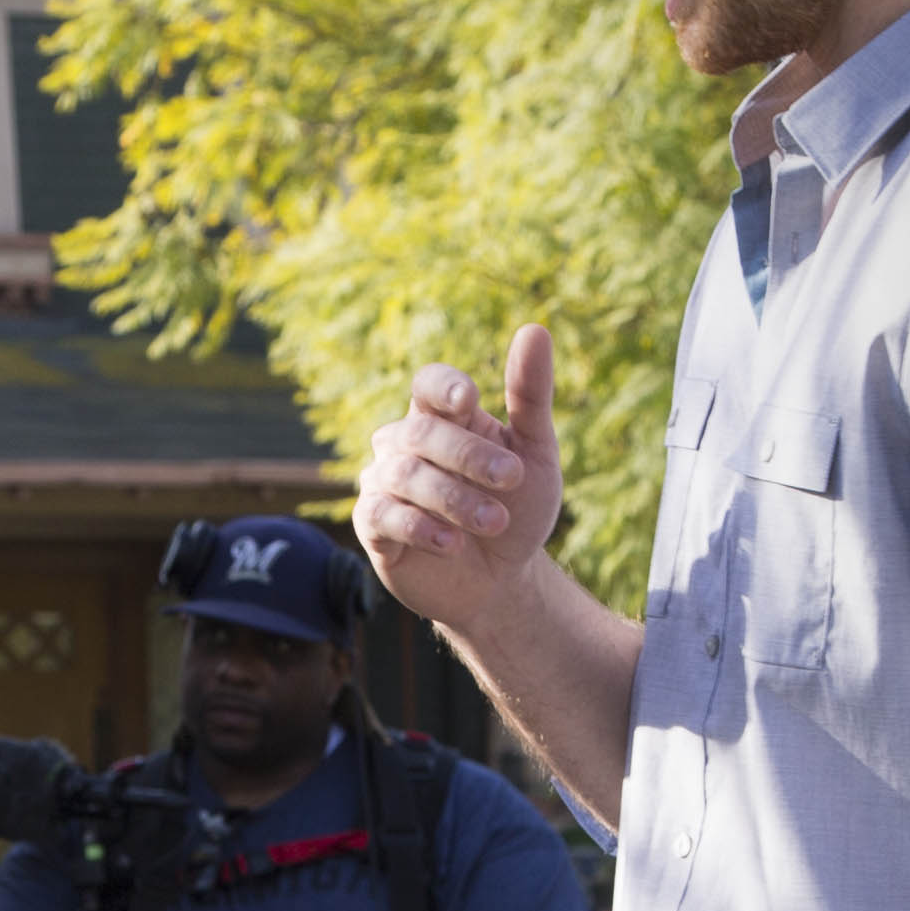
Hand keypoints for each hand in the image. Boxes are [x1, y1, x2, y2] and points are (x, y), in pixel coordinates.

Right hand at [356, 323, 566, 634]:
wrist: (502, 581)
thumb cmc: (517, 510)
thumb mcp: (536, 453)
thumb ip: (531, 396)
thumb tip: (534, 328)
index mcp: (444, 419)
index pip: (427, 385)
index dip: (443, 387)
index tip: (471, 401)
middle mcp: (405, 446)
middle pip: (420, 431)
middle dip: (468, 455)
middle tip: (512, 479)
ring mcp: (384, 486)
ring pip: (402, 474)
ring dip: (452, 497)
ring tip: (493, 521)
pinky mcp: (372, 529)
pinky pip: (381, 516)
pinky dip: (418, 526)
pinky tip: (452, 543)